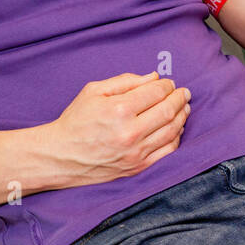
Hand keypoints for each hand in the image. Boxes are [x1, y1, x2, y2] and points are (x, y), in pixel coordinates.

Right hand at [43, 72, 190, 186]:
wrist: (60, 156)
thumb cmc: (76, 120)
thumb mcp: (93, 91)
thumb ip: (125, 81)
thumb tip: (153, 77)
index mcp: (119, 109)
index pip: (156, 93)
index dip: (167, 86)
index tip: (169, 83)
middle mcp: (130, 132)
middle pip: (168, 111)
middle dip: (179, 99)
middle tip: (183, 93)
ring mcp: (136, 152)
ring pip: (172, 131)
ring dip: (182, 116)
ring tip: (184, 107)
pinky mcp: (138, 167)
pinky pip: (167, 151)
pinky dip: (176, 137)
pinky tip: (176, 128)